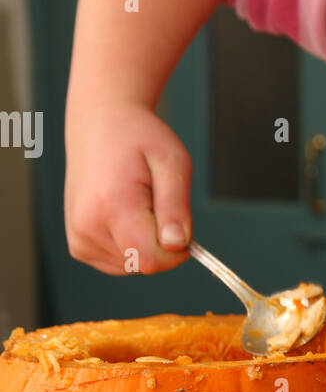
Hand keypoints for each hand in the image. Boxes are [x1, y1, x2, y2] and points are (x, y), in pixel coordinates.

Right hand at [65, 102, 192, 274]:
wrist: (99, 125)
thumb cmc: (140, 139)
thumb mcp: (172, 162)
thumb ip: (176, 207)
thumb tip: (177, 246)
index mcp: (111, 206)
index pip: (152, 260)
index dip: (176, 251)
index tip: (180, 225)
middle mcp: (88, 227)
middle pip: (144, 264)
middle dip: (161, 242)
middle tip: (155, 202)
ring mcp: (79, 238)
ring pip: (133, 266)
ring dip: (145, 242)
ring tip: (136, 202)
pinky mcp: (78, 245)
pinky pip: (119, 263)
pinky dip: (131, 245)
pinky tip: (125, 214)